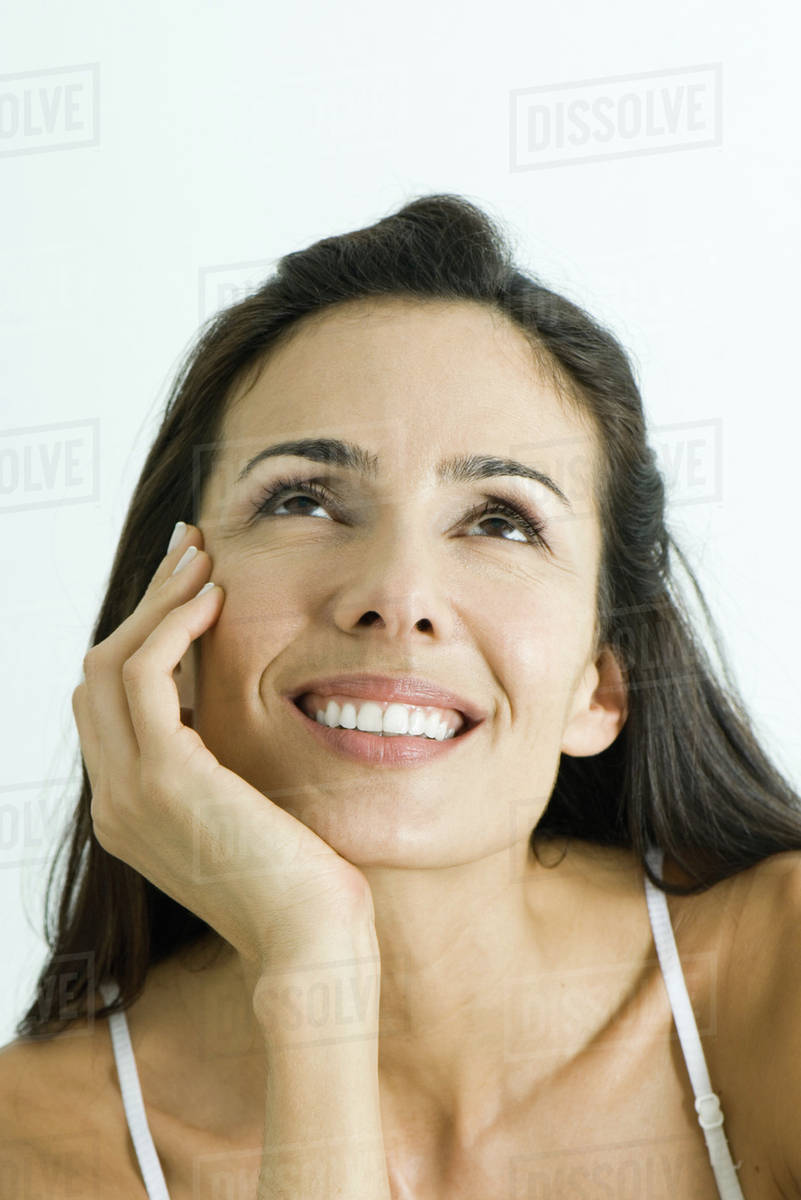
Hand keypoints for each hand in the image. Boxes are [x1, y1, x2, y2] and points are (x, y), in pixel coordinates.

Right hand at [72, 523, 375, 971]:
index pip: (111, 704)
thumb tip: (226, 709)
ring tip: (201, 557)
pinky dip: (171, 625)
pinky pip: (145, 673)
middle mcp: (112, 800)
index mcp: (128, 810)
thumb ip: (217, 769)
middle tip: (188, 553)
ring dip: (156, 601)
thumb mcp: (243, 814)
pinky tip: (213, 599)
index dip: (142, 636)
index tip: (186, 589)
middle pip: (99, 674)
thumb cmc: (298, 883)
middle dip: (143, 605)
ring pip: (112, 663)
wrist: (311, 944)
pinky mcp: (162, 777)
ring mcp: (127, 790)